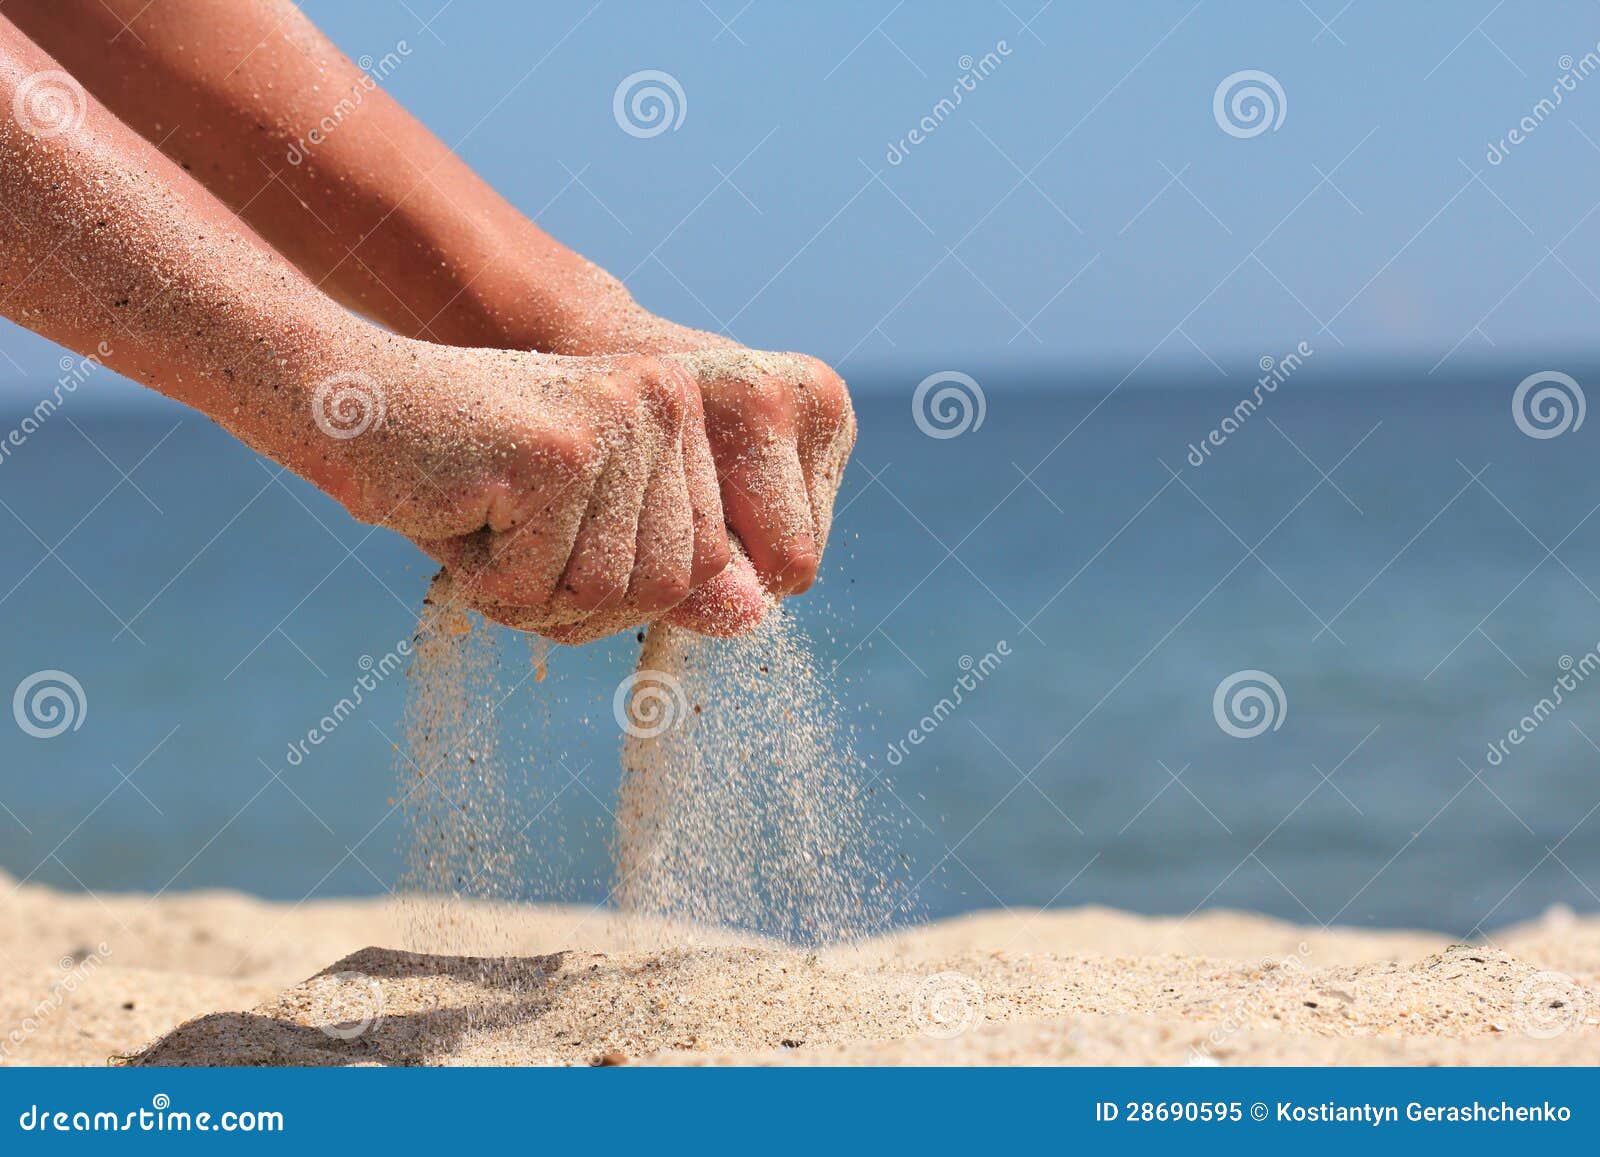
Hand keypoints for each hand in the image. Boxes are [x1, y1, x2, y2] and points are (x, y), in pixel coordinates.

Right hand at [295, 339, 733, 639]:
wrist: (349, 398)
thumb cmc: (463, 470)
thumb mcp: (578, 522)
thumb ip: (661, 565)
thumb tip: (756, 617)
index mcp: (679, 409)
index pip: (705, 562)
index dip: (621, 588)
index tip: (554, 544)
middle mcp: (663, 403)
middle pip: (668, 585)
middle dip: (576, 598)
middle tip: (508, 544)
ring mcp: (615, 423)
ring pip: (606, 594)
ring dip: (527, 592)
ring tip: (483, 520)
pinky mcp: (557, 454)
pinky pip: (536, 587)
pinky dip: (483, 581)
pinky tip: (455, 511)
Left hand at [553, 299, 858, 598]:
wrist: (616, 354)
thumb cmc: (612, 439)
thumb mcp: (641, 505)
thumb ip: (696, 569)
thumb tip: (753, 619)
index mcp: (761, 407)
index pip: (786, 556)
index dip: (732, 583)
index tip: (678, 562)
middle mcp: (809, 395)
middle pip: (806, 551)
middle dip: (748, 564)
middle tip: (687, 538)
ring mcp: (827, 400)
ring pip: (813, 536)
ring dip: (760, 540)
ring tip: (705, 505)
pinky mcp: (834, 411)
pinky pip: (816, 508)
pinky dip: (774, 515)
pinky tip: (732, 484)